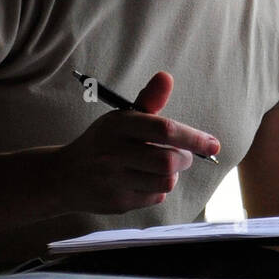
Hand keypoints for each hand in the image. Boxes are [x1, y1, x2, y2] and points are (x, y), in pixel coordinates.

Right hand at [54, 71, 219, 213]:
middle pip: (170, 160)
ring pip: (166, 181)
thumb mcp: (122, 118)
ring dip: (172, 175)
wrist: (64, 175)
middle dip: (185, 158)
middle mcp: (114, 152)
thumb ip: (149, 100)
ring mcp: (114, 179)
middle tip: (183, 156)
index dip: (193, 137)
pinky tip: (142, 182)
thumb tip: (166, 77)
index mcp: (119, 125)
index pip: (163, 129)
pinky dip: (157, 190)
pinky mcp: (117, 202)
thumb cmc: (104, 142)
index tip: (213, 144)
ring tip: (161, 168)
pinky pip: (155, 198)